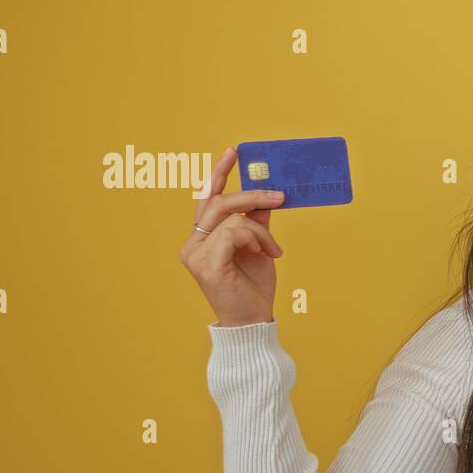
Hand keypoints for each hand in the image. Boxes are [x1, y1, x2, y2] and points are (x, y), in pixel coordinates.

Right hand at [180, 147, 285, 326]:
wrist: (254, 321)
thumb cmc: (254, 287)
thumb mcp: (259, 246)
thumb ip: (258, 220)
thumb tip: (269, 193)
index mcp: (201, 238)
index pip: (206, 198)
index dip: (218, 173)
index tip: (235, 152)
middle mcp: (192, 244)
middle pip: (218, 202)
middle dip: (252, 195)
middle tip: (280, 196)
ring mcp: (195, 255)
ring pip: (231, 217)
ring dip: (260, 229)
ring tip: (272, 248)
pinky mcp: (206, 265)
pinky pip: (234, 233)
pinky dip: (255, 238)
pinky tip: (266, 254)